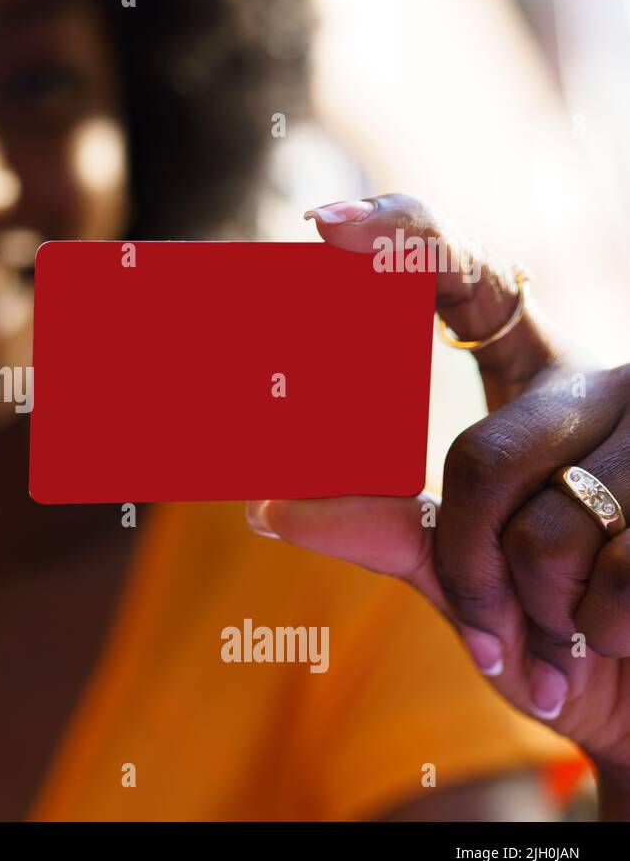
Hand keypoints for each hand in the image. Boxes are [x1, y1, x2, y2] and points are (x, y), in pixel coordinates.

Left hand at [249, 194, 629, 817]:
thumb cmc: (547, 629)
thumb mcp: (458, 579)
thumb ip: (384, 533)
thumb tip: (266, 508)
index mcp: (534, 380)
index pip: (470, 284)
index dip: (405, 241)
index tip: (325, 222)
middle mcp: (599, 384)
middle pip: (484, 461)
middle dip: (472, 569)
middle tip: (492, 628)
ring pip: (544, 529)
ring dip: (538, 613)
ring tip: (570, 636)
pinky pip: (615, 577)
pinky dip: (598, 636)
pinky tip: (616, 638)